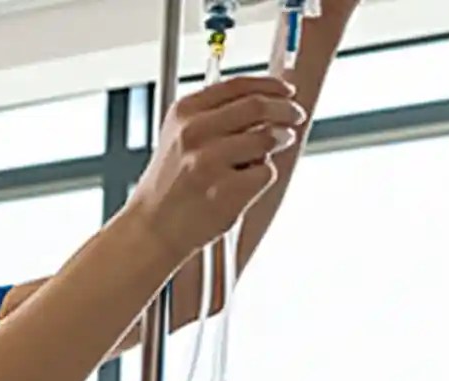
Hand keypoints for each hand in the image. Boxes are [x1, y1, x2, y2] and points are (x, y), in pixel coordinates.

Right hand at [121, 75, 306, 259]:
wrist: (153, 227)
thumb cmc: (170, 184)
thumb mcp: (179, 137)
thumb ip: (216, 114)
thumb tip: (266, 98)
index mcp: (184, 112)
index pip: (238, 85)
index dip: (270, 85)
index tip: (286, 90)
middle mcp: (194, 132)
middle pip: (258, 106)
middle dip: (286, 109)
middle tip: (295, 116)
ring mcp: (210, 162)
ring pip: (267, 138)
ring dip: (279, 142)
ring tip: (266, 154)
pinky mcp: (226, 191)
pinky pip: (265, 173)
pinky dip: (263, 176)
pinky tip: (243, 184)